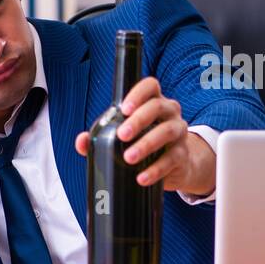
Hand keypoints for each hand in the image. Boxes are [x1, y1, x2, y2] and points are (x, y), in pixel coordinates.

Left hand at [75, 76, 215, 194]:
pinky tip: (141, 177)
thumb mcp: (125, 137)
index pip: (150, 86)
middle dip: (139, 120)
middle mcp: (170, 113)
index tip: (124, 108)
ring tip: (129, 157)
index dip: (138, 93)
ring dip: (147, 144)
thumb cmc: (146, 143)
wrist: (177, 164)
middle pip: (158, 107)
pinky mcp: (182, 155)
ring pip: (167, 131)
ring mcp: (179, 132)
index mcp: (154, 102)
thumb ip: (101, 136)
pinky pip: (171, 159)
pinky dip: (155, 169)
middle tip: (122, 135)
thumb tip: (82, 141)